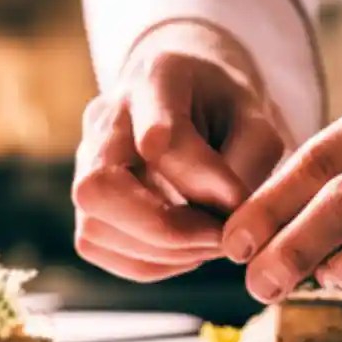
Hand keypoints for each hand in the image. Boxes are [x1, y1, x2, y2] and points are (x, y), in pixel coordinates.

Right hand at [73, 33, 285, 281]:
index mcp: (154, 79)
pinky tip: (186, 247)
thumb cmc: (225, 106)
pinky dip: (150, 261)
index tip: (238, 199)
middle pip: (98, 187)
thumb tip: (227, 223)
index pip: (155, 136)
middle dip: (164, 228)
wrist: (190, 92)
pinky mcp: (84, 199)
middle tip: (219, 237)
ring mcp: (84, 160)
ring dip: (163, 251)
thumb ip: (247, 162)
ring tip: (210, 240)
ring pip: (96, 227)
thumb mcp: (256, 118)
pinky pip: (101, 247)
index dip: (195, 178)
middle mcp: (105, 118)